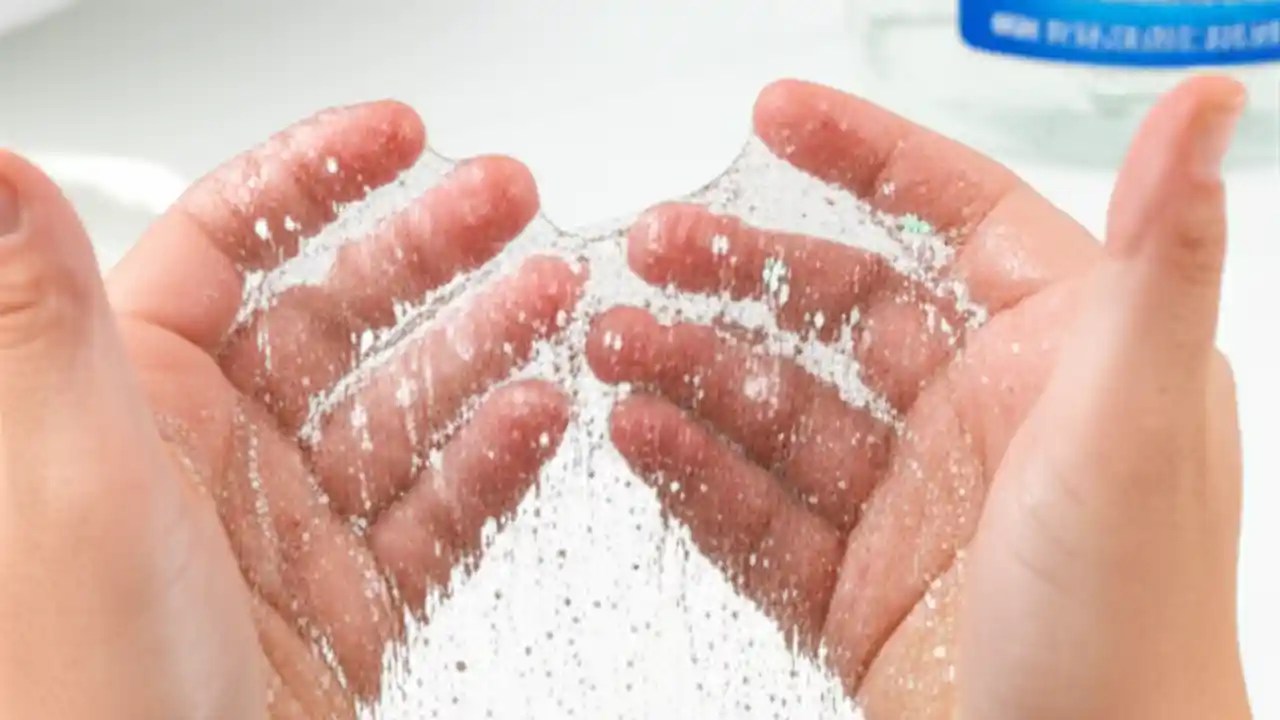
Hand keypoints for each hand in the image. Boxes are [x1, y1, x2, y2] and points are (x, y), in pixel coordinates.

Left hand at [0, 103, 580, 718]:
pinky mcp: (351, 600)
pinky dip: (492, 463)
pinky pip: (438, 512)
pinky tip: (540, 417)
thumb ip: (43, 314)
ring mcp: (293, 526)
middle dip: (430, 247)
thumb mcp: (61, 472)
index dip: (316, 179)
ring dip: (483, 343)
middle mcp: (217, 453)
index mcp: (133, 400)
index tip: (397, 136)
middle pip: (341, 313)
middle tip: (509, 202)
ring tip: (552, 296)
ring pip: (405, 405)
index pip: (231, 248)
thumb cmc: (75, 680)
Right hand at [586, 76, 1249, 717]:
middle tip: (653, 249)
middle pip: (837, 310)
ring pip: (780, 409)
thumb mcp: (1136, 421)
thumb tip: (1203, 103)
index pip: (951, 215)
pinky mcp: (854, 583)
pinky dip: (695, 470)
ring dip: (694, 371)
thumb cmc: (1135, 622)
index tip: (772, 119)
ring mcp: (907, 504)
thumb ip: (1154, 261)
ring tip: (616, 344)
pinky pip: (757, 507)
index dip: (862, 157)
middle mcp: (976, 421)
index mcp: (1052, 359)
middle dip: (740, 272)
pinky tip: (639, 436)